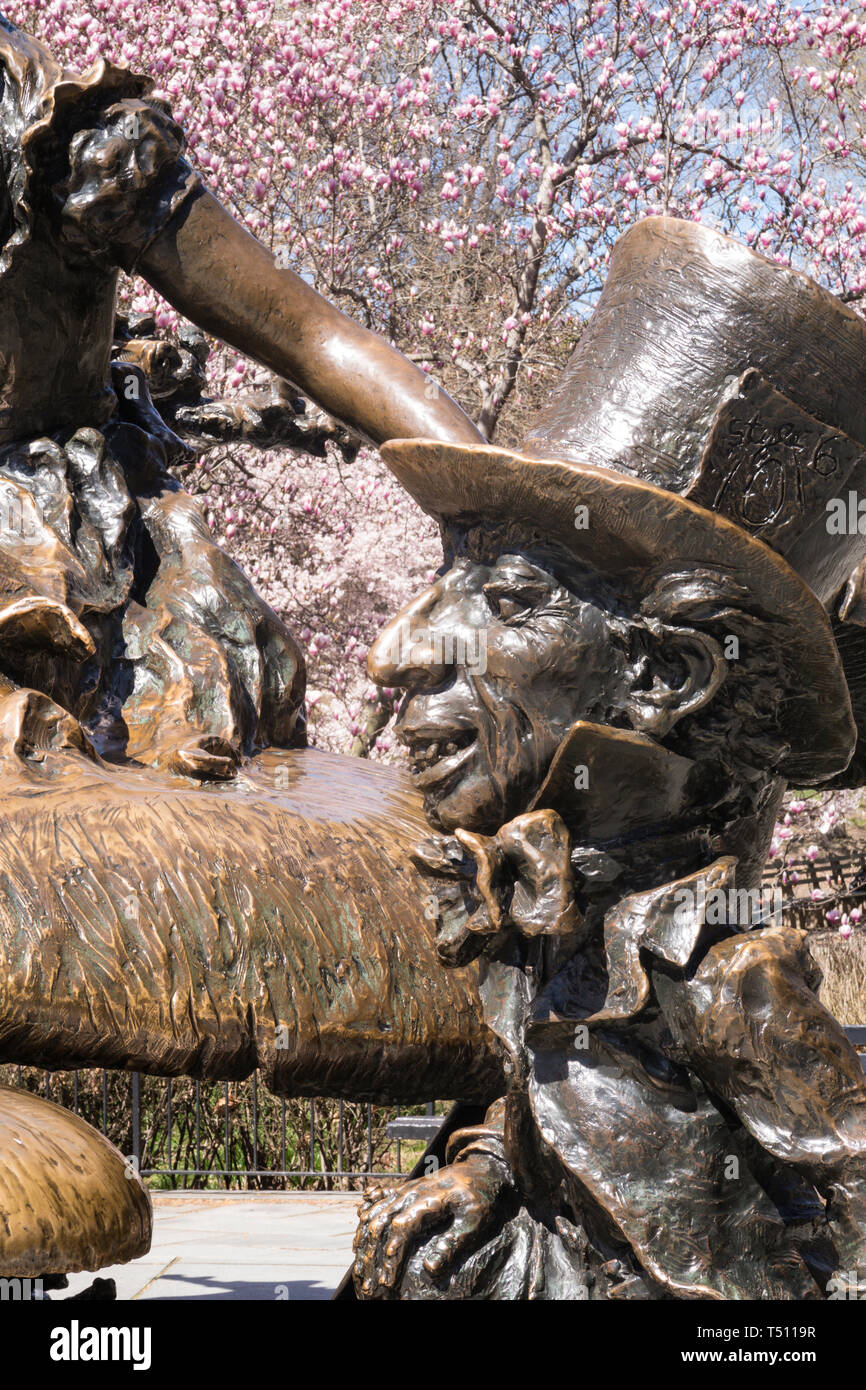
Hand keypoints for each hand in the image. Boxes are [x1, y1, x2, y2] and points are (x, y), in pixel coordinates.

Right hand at [352, 1154, 506, 1297]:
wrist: (480, 1168)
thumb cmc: (480, 1196)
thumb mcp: (476, 1220)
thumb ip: (454, 1242)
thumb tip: (430, 1267)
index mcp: (429, 1199)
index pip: (402, 1227)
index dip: (392, 1253)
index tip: (388, 1281)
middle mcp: (411, 1192)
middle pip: (381, 1221)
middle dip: (372, 1254)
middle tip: (371, 1286)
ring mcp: (405, 1190)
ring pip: (375, 1213)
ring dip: (364, 1241)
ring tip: (361, 1270)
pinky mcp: (404, 1191)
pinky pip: (377, 1203)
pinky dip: (364, 1220)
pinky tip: (359, 1240)